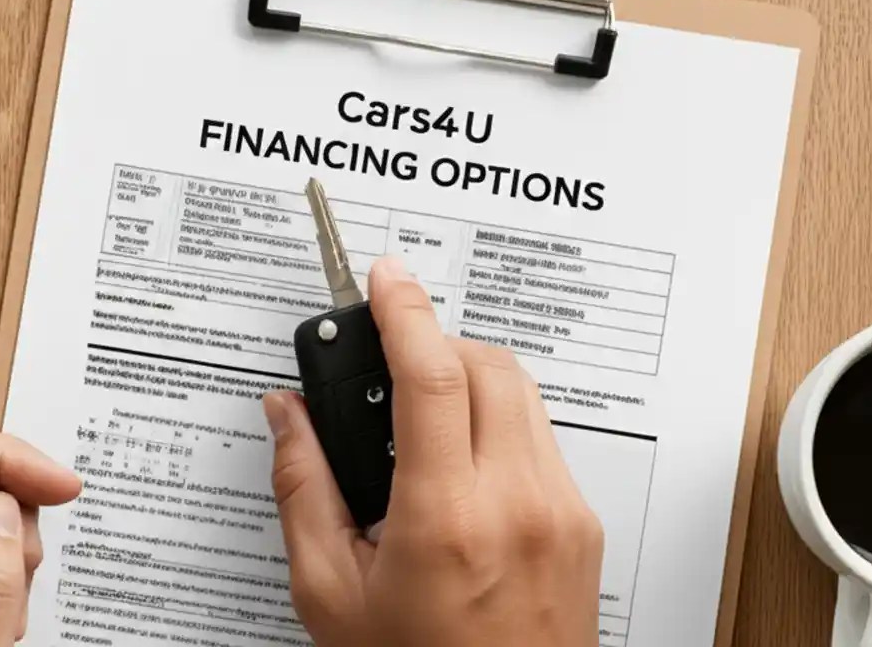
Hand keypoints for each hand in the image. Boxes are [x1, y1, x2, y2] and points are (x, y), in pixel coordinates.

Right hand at [262, 255, 603, 646]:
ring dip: (470, 376)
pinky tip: (461, 457)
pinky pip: (542, 435)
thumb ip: (303, 489)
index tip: (387, 278)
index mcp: (447, 519)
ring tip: (423, 409)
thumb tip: (289, 417)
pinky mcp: (582, 523)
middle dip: (436, 341)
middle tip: (392, 356)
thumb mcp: (331, 592)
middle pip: (487, 366)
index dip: (406, 312)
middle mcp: (517, 504)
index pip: (433, 378)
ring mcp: (560, 511)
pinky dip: (499, 418)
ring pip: (523, 392)